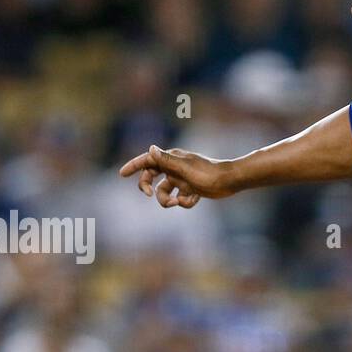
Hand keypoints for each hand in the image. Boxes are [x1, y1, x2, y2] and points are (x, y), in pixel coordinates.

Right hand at [118, 145, 235, 207]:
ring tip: (178, 202)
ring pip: (164, 192)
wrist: (229, 181)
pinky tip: (196, 199)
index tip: (122, 174)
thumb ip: (166, 161)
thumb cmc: (208, 173)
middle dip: (149, 188)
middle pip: (151, 178)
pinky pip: (179, 198)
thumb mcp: (184, 168)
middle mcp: (174, 168)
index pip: (147, 160)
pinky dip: (185, 202)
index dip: (133, 166)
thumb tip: (150, 148)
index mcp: (171, 159)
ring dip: (168, 200)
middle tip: (149, 195)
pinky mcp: (190, 189)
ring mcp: (182, 179)